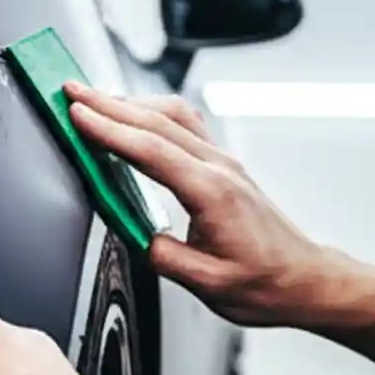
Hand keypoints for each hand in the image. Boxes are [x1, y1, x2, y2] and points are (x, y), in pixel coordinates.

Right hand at [65, 83, 341, 327]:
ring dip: (128, 102)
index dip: (109, 130)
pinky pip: (183, 124)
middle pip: (156, 121)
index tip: (77, 114)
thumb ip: (163, 256)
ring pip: (171, 115)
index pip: (151, 151)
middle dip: (107, 103)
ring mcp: (222, 161)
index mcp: (212, 193)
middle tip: (70, 89)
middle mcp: (218, 168)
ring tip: (93, 97)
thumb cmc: (264, 284)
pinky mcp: (221, 164)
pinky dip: (150, 112)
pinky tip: (133, 113)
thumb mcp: (208, 285)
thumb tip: (130, 232)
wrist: (304, 279)